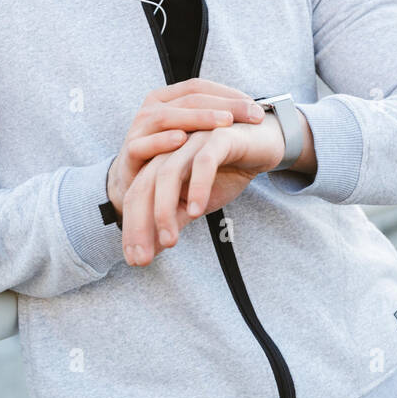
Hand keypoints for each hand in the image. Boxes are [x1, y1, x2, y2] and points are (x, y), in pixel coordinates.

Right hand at [108, 78, 263, 220]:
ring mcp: (139, 129)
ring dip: (198, 118)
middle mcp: (152, 109)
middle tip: (253, 115)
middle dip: (225, 106)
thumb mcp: (193, 136)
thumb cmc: (173, 159)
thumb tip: (258, 112)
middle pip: (191, 99)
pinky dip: (162, 142)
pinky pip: (144, 144)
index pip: (200, 87)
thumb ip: (215, 121)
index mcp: (167, 98)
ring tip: (226, 122)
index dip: (229, 94)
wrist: (136, 188)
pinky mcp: (129, 153)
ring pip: (168, 117)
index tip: (257, 108)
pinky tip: (182, 140)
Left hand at [121, 115, 286, 266]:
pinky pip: (204, 161)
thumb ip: (174, 220)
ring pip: (168, 173)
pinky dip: (198, 186)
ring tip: (170, 242)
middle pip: (144, 185)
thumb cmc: (227, 170)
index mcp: (160, 161)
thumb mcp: (197, 201)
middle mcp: (171, 148)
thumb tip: (151, 251)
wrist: (264, 142)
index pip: (136, 195)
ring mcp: (193, 139)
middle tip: (141, 260)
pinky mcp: (219, 136)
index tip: (134, 261)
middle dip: (139, 223)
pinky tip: (196, 211)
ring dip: (164, 209)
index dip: (132, 227)